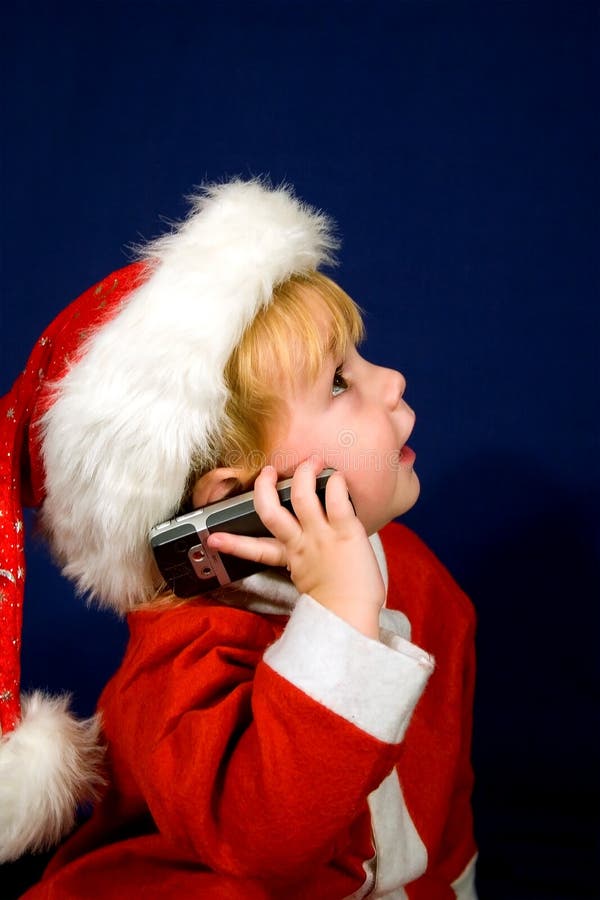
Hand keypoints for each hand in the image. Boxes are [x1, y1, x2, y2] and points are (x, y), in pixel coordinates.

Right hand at [207, 459, 384, 637]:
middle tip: (266, 473)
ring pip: (301, 496)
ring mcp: (322, 535)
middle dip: (264, 487)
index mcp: (292, 558)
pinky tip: (337, 476)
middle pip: (270, 511)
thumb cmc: (341, 606)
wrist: (352, 618)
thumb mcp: (313, 584)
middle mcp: (302, 543)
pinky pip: (336, 499)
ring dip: (302, 474)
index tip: (212, 538)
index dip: (232, 542)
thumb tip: (315, 560)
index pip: (255, 549)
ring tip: (310, 461)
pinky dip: (335, 483)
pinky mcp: (346, 531)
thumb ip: (309, 566)